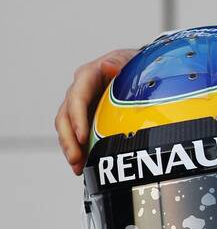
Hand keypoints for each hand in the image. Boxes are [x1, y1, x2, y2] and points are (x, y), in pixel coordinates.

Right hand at [54, 48, 138, 173]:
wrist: (139, 74)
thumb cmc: (135, 66)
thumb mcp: (131, 61)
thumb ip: (119, 63)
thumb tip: (108, 66)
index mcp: (88, 76)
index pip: (77, 97)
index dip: (77, 118)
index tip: (82, 137)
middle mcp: (79, 91)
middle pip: (65, 117)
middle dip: (69, 140)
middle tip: (76, 159)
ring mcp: (79, 107)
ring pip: (66, 129)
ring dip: (70, 149)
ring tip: (78, 168)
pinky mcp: (84, 120)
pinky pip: (75, 137)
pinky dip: (77, 151)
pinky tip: (83, 167)